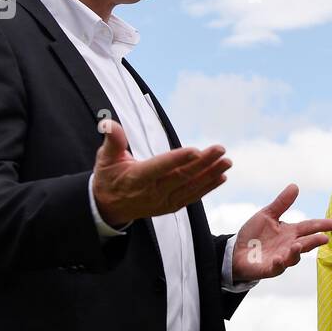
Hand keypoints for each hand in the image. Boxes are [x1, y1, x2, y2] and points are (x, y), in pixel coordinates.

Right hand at [93, 119, 229, 227]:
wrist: (109, 207)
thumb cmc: (108, 177)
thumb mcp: (104, 158)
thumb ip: (112, 140)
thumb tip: (109, 123)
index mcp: (136, 178)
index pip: (159, 167)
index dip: (177, 159)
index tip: (196, 150)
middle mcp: (152, 192)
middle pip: (181, 177)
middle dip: (203, 163)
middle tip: (220, 149)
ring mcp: (162, 202)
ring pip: (190, 187)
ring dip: (211, 175)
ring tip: (226, 162)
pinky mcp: (170, 206)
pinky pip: (192, 196)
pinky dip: (208, 187)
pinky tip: (221, 176)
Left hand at [233, 184, 331, 280]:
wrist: (237, 251)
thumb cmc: (254, 234)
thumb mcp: (267, 215)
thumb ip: (282, 203)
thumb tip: (295, 186)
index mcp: (290, 232)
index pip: (309, 227)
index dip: (322, 225)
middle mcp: (289, 246)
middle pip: (306, 243)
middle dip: (315, 241)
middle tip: (324, 238)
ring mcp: (282, 258)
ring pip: (293, 257)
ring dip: (296, 252)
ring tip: (297, 246)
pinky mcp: (271, 268)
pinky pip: (277, 267)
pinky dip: (279, 264)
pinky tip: (278, 258)